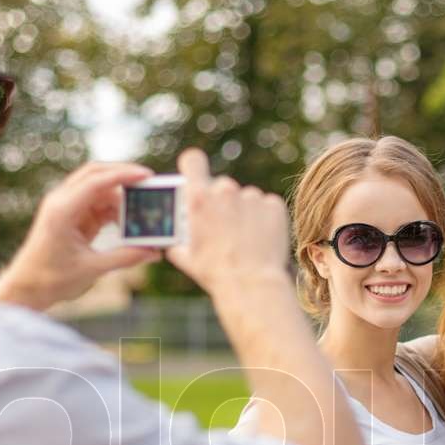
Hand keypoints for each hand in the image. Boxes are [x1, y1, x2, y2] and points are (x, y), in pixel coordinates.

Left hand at [0, 162, 161, 310]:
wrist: (27, 287)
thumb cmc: (51, 278)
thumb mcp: (92, 268)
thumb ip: (124, 257)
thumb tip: (154, 252)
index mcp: (62, 210)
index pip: (95, 181)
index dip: (123, 175)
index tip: (147, 176)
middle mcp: (62, 201)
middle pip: (96, 174)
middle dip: (124, 175)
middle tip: (150, 184)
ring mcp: (67, 207)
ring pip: (99, 188)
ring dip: (121, 197)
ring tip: (143, 211)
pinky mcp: (73, 216)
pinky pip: (98, 204)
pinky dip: (115, 210)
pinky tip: (129, 223)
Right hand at [166, 148, 292, 295]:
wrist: (251, 285)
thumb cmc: (215, 273)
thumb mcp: (185, 257)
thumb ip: (177, 240)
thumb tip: (171, 240)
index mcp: (199, 199)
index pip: (193, 160)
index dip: (194, 166)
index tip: (196, 174)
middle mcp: (225, 191)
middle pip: (222, 187)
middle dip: (223, 203)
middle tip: (226, 228)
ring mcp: (251, 197)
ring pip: (246, 198)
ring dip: (245, 212)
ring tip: (246, 239)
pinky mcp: (273, 205)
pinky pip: (266, 206)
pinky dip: (264, 218)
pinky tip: (261, 238)